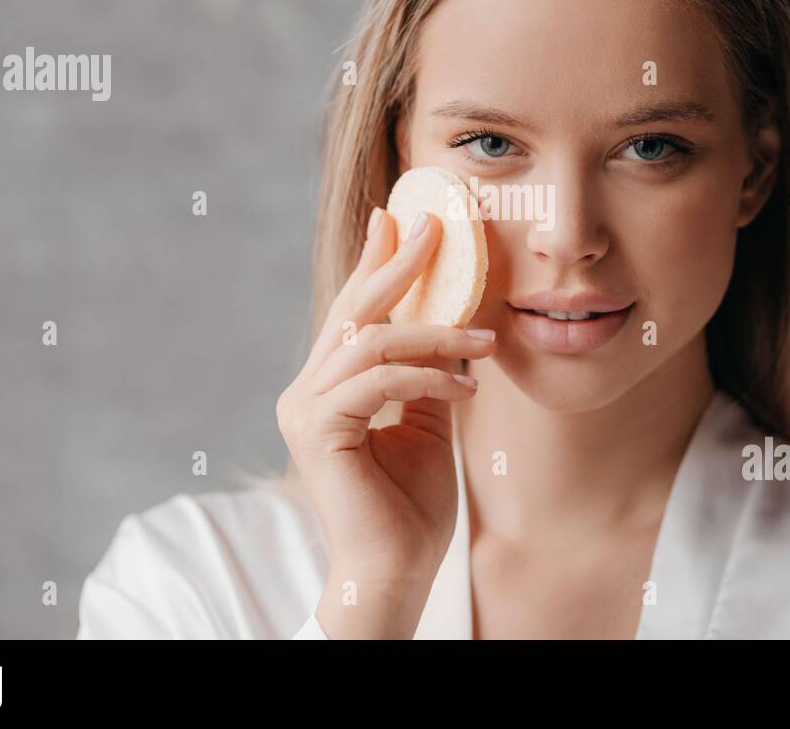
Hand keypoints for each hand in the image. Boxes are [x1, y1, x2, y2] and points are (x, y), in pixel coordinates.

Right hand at [276, 207, 494, 636]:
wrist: (395, 571)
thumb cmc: (411, 504)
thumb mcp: (428, 420)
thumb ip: (426, 371)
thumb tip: (448, 319)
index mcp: (329, 387)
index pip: (355, 312)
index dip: (377, 262)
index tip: (402, 220)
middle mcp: (307, 391)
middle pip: (354, 310)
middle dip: (397, 263)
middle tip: (436, 226)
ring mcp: (305, 408)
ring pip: (370, 339)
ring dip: (436, 332)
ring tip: (484, 340)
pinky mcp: (316, 429)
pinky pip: (377, 378)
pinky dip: (427, 374)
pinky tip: (465, 387)